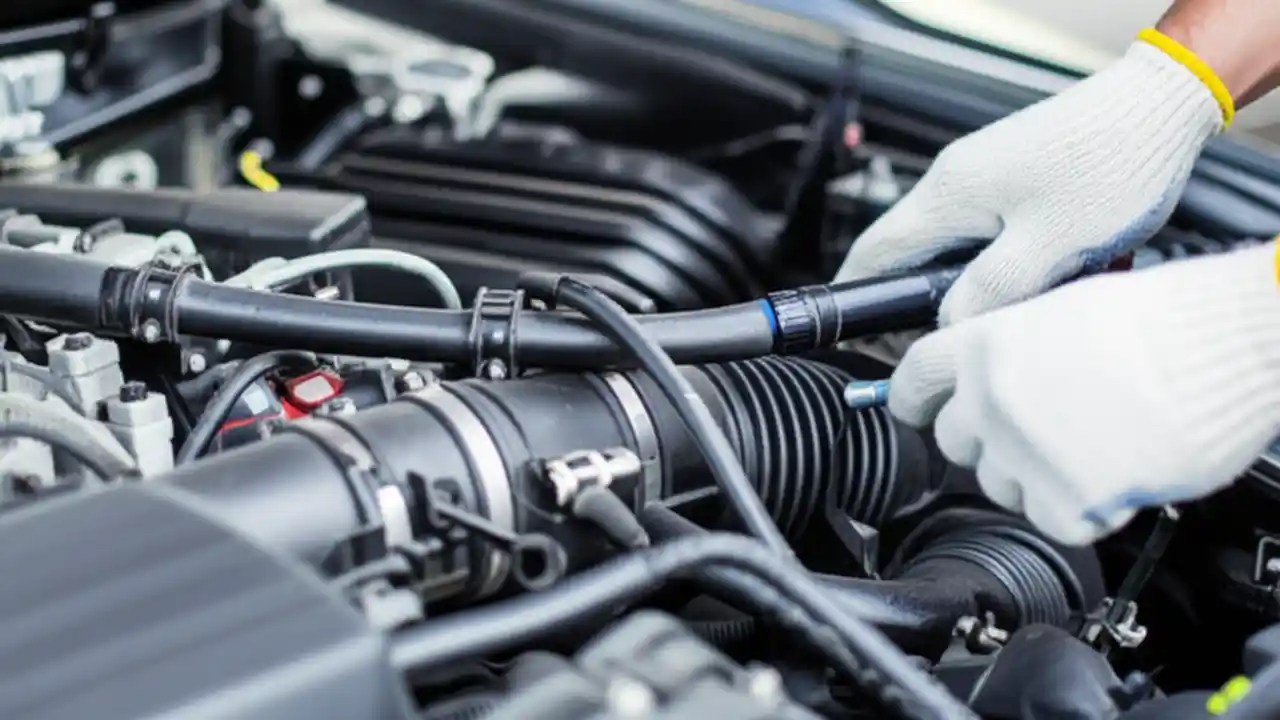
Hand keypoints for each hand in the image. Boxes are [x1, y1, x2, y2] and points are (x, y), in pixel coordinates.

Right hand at [835, 41, 1223, 325]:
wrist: (1165, 105)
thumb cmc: (1113, 164)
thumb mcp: (1049, 247)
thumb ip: (989, 292)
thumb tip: (948, 328)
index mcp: (950, 194)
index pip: (875, 252)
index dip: (856, 297)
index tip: (856, 335)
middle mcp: (958, 180)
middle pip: (913, 254)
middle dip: (921, 302)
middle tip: (943, 345)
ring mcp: (988, 176)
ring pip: (958, 248)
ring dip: (973, 285)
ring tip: (1003, 315)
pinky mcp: (1019, 178)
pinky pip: (994, 235)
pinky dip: (1008, 265)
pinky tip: (1043, 282)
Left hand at [887, 244, 1279, 543]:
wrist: (1228, 346)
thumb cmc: (1166, 320)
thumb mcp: (1063, 312)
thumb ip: (1012, 349)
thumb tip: (989, 376)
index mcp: (986, 345)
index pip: (913, 379)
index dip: (909, 399)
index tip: (912, 410)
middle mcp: (992, 399)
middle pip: (953, 440)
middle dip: (986, 441)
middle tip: (1035, 430)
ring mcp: (1024, 452)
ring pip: (998, 485)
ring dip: (1031, 476)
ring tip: (1086, 445)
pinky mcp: (1066, 499)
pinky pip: (1050, 520)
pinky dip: (1079, 508)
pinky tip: (1111, 473)